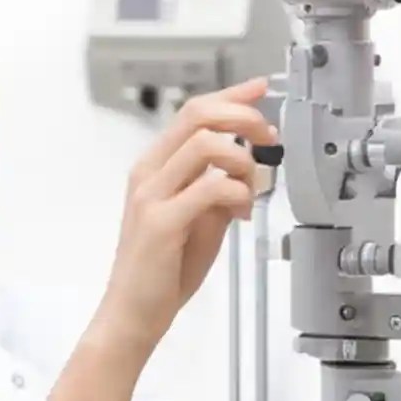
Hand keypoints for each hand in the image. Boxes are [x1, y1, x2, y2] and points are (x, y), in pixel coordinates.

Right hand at [95, 77, 277, 349]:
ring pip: (206, 144)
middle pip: (198, 115)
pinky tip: (241, 212)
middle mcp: (149, 174)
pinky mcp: (161, 222)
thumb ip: (217, 189)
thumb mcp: (198, 220)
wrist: (132, 313)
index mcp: (155, 167)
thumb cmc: (161, 271)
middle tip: (268, 135)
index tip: (258, 87)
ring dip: (243, 160)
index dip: (230, 95)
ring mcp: (152, 195)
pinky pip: (210, 187)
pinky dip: (237, 193)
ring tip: (250, 189)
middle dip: (243, 116)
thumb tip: (248, 167)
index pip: (194, 113)